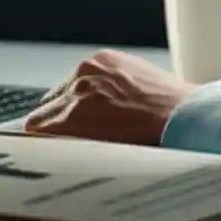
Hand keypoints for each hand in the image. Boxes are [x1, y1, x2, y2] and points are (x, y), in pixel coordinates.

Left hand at [22, 50, 196, 145]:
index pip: (69, 86)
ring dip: (51, 137)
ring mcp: (74, 95)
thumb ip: (119, 90)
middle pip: (51, 102)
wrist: (181, 118)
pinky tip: (56, 159)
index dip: (71, 110)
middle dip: (59, 122)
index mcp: (103, 61)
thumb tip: (111, 109)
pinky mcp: (68, 120)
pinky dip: (45, 148)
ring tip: (64, 155)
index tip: (77, 124)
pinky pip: (39, 135)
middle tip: (72, 143)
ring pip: (40, 121)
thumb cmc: (174, 109)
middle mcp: (83, 72)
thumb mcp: (144, 85)